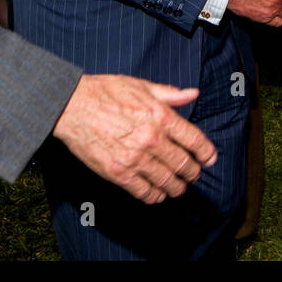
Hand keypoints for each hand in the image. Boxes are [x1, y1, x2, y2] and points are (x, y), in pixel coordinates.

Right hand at [51, 75, 216, 203]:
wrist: (71, 106)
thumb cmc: (105, 92)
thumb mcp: (141, 86)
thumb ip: (169, 94)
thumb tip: (192, 94)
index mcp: (160, 116)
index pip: (195, 140)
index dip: (206, 152)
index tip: (209, 158)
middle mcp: (152, 139)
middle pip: (184, 165)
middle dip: (193, 172)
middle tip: (194, 174)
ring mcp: (135, 158)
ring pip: (167, 182)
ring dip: (177, 187)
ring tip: (179, 187)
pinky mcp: (118, 173)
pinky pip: (144, 192)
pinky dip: (155, 196)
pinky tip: (157, 194)